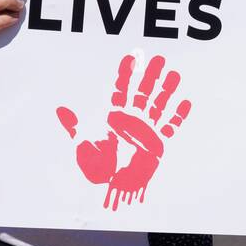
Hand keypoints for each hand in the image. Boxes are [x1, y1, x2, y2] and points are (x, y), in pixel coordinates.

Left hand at [58, 54, 192, 209]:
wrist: (113, 187)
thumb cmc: (97, 167)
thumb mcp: (82, 145)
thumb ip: (75, 127)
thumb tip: (60, 110)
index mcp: (115, 117)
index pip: (121, 90)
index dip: (126, 74)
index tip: (132, 58)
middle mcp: (132, 120)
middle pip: (143, 92)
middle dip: (150, 76)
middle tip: (159, 59)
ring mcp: (146, 130)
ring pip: (158, 105)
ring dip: (166, 91)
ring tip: (174, 75)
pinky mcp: (157, 143)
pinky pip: (170, 126)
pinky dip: (178, 116)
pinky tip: (185, 103)